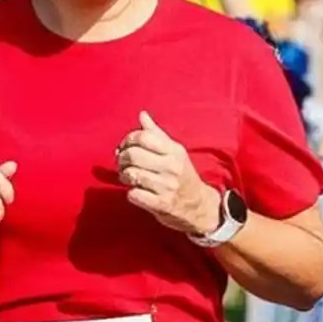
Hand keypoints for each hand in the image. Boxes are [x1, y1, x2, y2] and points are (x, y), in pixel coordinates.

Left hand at [116, 111, 219, 236]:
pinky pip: (134, 194)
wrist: (200, 206)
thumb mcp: (175, 152)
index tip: (125, 146)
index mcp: (174, 150)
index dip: (128, 140)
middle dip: (122, 158)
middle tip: (123, 163)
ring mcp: (166, 186)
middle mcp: (171, 166)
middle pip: (133, 155)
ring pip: (131, 174)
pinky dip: (131, 192)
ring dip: (124, 175)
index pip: (144, 137)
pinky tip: (136, 191)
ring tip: (128, 177)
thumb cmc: (183, 175)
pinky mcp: (161, 204)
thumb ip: (156, 134)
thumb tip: (142, 115)